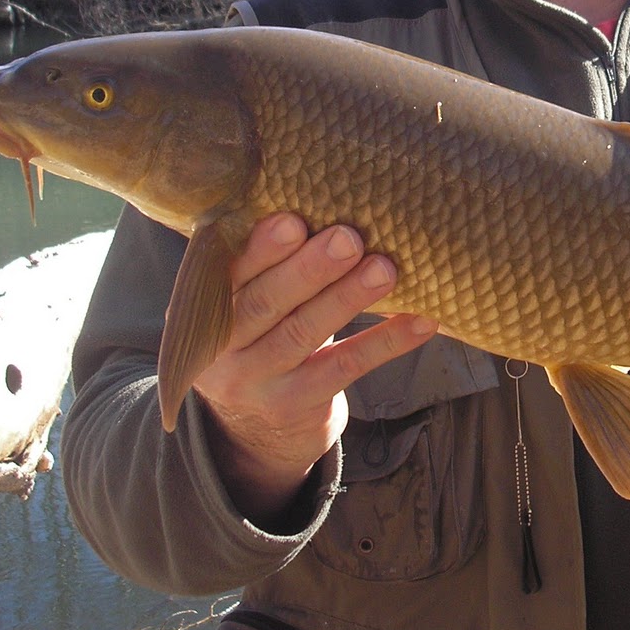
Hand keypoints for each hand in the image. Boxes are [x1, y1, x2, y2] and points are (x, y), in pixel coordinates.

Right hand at [191, 213, 437, 526]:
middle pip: (265, 303)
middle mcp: (223, 346)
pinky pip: (344, 367)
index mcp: (208, 306)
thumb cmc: (267, 337)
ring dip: (348, 298)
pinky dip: (385, 342)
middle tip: (349, 237)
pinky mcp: (293, 406)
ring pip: (302, 333)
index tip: (293, 218)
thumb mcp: (253, 302)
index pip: (230, 272)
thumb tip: (336, 200)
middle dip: (309, 268)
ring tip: (385, 269)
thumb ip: (273, 264)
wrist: (258, 430)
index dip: (261, 248)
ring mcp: (255, 382)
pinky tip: (420, 320)